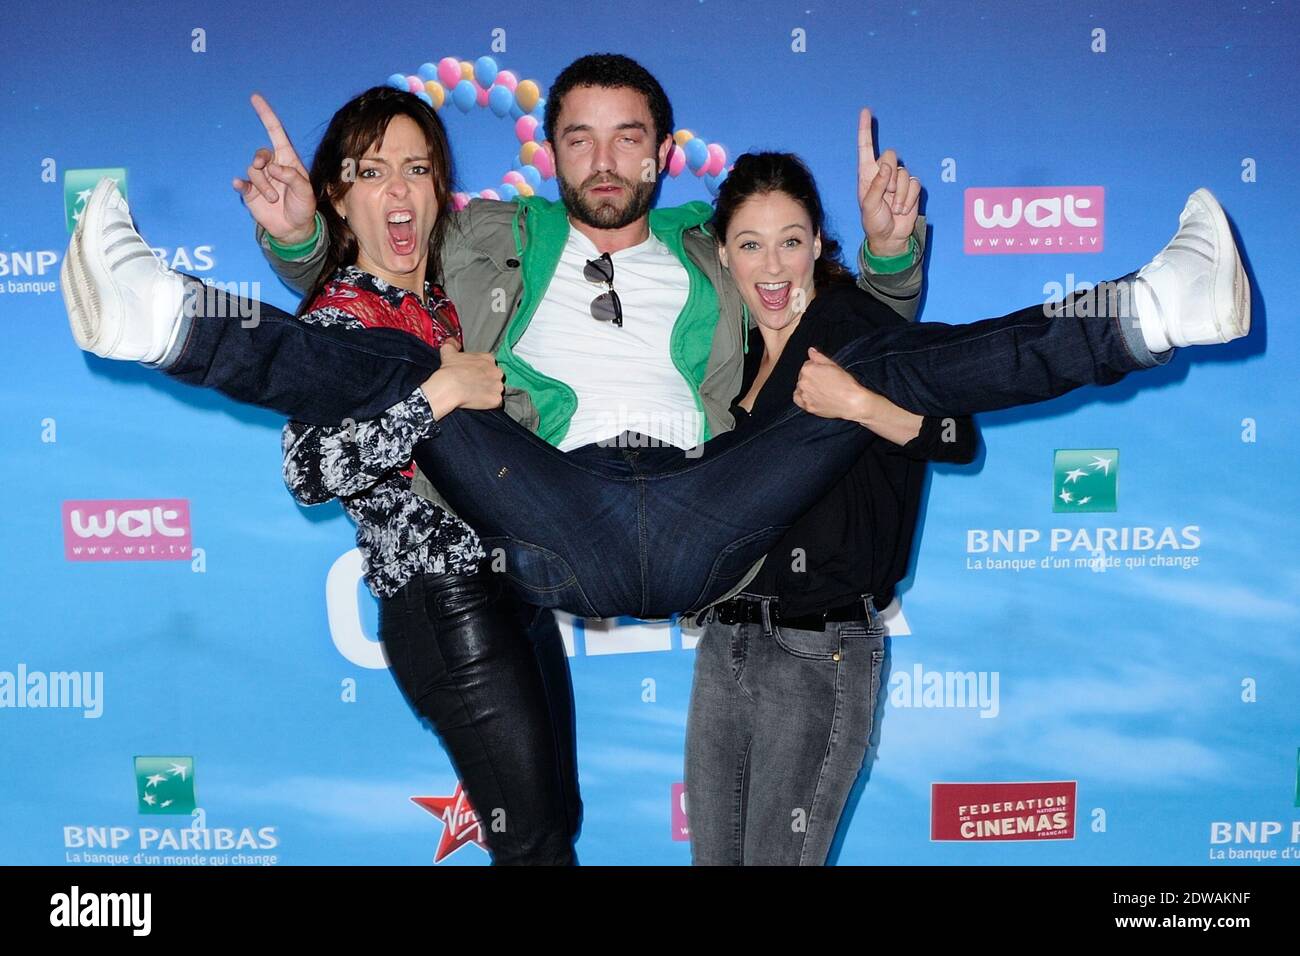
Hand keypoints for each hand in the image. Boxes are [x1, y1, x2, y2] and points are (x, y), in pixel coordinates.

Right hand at [231, 93, 316, 244]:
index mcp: (287, 160)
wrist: (294, 228)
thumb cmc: (303, 206)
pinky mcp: (250, 192)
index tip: (255, 98)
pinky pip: (241, 183)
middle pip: (261, 153)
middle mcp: (272, 166)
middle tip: (267, 171)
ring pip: (253, 171)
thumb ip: (293, 177)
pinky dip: (240, 184)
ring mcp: (260, 179)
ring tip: (273, 199)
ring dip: (264, 185)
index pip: (275, 132)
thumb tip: (273, 169)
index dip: (266, 115)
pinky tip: (239, 185)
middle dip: (262, 160)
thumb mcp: (306, 192)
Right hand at [419, 341, 504, 418]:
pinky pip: (497, 402)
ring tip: (477, 394)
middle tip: (475, 385)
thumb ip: (453, 343)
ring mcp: (498, 386)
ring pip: (497, 390)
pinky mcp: (496, 399)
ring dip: (490, 392)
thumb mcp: (448, 351)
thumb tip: (453, 342)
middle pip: (496, 377)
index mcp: (488, 358)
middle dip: (488, 381)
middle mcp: (497, 371)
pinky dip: (490, 403)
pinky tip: (480, 401)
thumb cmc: (449, 370)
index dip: (482, 371)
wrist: (449, 387)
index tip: (474, 375)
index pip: (490, 364)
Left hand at [793, 347, 873, 420]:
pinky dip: (802, 397)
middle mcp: (803, 383)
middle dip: (811, 377)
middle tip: (824, 381)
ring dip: (807, 387)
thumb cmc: (845, 384)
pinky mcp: (807, 407)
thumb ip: (818, 357)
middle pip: (803, 376)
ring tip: (820, 389)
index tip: (824, 372)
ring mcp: (805, 396)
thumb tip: (810, 351)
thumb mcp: (833, 365)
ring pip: (800, 388)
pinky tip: (812, 396)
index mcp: (808, 370)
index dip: (817, 367)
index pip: (807, 365)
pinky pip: (798, 400)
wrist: (852, 402)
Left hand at [857, 108, 921, 257]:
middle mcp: (883, 173)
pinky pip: (915, 185)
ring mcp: (898, 180)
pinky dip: (909, 199)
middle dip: (890, 175)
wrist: (890, 237)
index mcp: (867, 174)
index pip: (866, 147)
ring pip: (904, 173)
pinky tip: (902, 209)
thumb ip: (875, 186)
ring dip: (899, 193)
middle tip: (886, 195)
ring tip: (893, 207)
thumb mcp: (868, 206)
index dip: (865, 130)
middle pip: (891, 155)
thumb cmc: (874, 222)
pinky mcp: (912, 188)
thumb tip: (886, 168)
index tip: (865, 111)